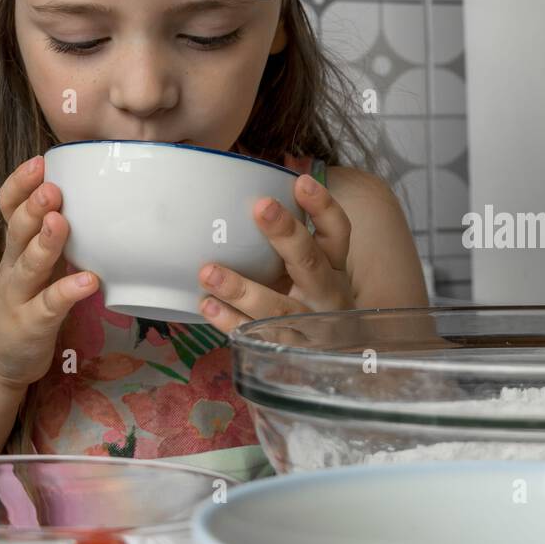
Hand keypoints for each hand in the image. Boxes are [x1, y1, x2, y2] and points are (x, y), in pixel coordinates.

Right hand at [0, 155, 98, 391]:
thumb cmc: (24, 301)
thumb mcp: (29, 262)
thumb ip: (46, 232)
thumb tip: (81, 193)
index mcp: (14, 247)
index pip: (8, 208)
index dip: (20, 185)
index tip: (39, 161)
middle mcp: (13, 266)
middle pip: (17, 231)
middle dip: (32, 206)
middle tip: (51, 186)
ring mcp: (19, 296)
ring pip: (29, 266)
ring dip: (45, 243)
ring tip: (60, 221)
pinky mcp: (32, 325)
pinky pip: (50, 306)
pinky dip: (68, 292)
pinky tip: (89, 281)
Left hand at [197, 174, 355, 334]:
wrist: (335, 361)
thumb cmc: (313, 299)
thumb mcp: (315, 268)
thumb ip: (291, 237)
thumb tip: (261, 190)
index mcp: (333, 266)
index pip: (337, 231)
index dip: (323, 206)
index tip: (302, 181)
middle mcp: (325, 293)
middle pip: (309, 261)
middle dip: (286, 233)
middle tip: (261, 207)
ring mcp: (305, 325)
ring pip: (276, 306)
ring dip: (241, 288)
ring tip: (208, 271)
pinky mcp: (283, 348)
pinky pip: (254, 335)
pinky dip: (229, 320)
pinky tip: (207, 305)